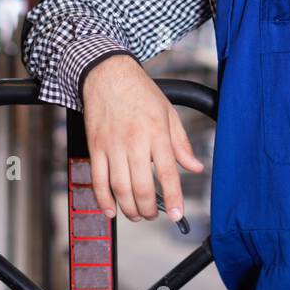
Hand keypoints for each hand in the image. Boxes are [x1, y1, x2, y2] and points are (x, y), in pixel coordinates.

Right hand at [81, 54, 204, 222]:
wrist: (108, 74)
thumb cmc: (141, 92)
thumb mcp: (169, 113)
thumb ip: (181, 144)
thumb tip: (195, 168)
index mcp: (157, 133)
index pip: (167, 173)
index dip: (173, 198)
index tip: (178, 215)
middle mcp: (134, 141)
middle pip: (141, 187)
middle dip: (149, 209)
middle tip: (154, 215)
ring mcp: (112, 145)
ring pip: (119, 188)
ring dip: (129, 209)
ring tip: (137, 215)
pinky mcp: (95, 147)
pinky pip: (97, 180)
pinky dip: (103, 200)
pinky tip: (111, 210)